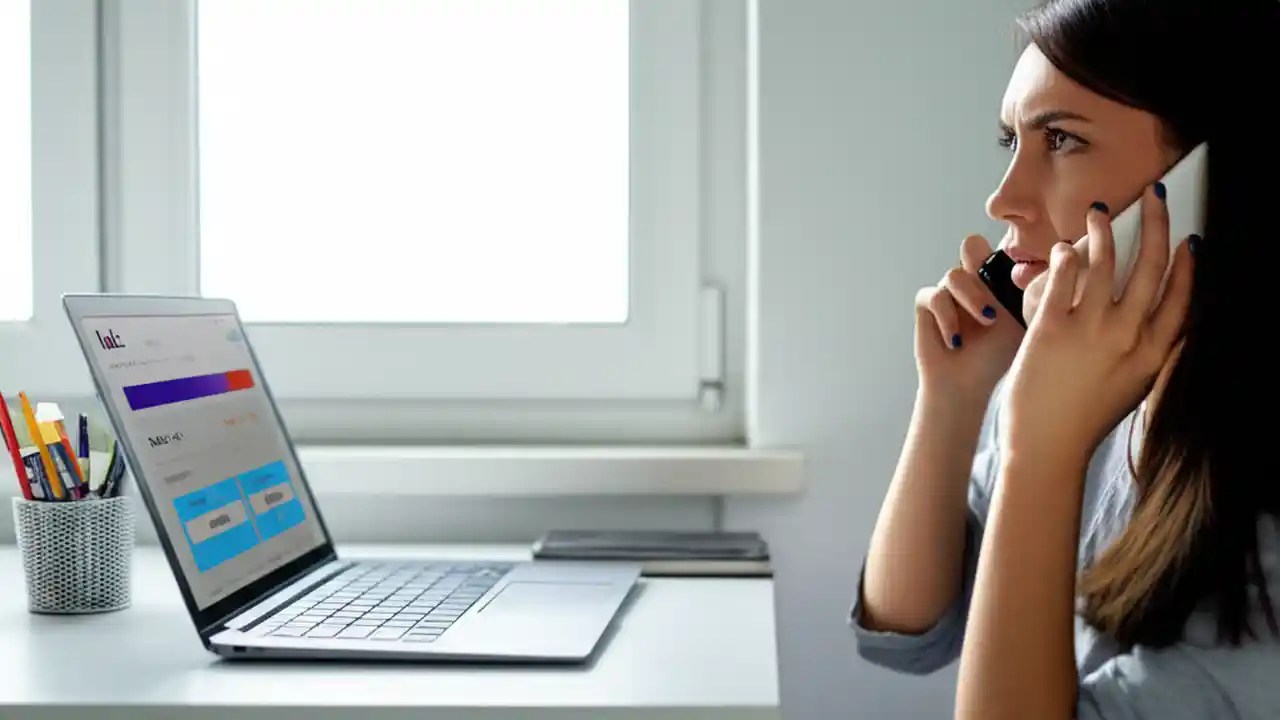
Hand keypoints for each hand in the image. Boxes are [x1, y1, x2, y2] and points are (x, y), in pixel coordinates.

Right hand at [914, 234, 1024, 403]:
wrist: (969, 392)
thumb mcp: (1027, 326)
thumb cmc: (1001, 363)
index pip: (1000, 251)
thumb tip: (1059, 271)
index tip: (1021, 269)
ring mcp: (948, 294)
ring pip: (954, 274)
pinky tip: (957, 341)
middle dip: (979, 257)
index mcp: (998, 283)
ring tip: (987, 320)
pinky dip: (946, 316)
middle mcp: (971, 284)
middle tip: (993, 275)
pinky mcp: (927, 307)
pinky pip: (933, 296)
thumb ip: (1037, 296)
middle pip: (972, 247)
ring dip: (971, 296)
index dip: (1007, 251)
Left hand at [999, 186, 1194, 465]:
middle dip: (1155, 225)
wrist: (1045, 449)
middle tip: (1152, 197)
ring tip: (1098, 212)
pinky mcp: (1051, 331)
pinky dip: (1065, 257)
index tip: (1190, 240)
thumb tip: (1156, 323)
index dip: (1189, 267)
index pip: (1182, 300)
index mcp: (1151, 357)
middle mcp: (1126, 340)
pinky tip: (1062, 248)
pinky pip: (1063, 279)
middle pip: (1151, 269)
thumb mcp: (1129, 388)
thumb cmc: (1081, 421)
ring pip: (1106, 264)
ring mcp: (1089, 333)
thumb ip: (1144, 354)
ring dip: (1104, 231)